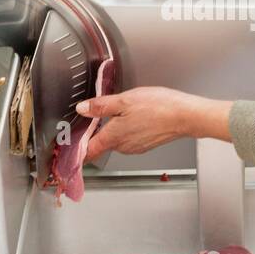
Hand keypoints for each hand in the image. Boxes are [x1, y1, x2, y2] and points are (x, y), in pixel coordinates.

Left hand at [76, 87, 231, 161]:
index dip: (77, 152)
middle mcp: (123, 146)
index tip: (69, 153)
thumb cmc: (158, 107)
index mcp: (113, 137)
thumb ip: (100, 106)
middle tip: (96, 114)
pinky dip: (128, 129)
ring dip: (115, 129)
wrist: (186, 116)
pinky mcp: (147, 144)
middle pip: (102, 143)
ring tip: (121, 111)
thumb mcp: (124, 100)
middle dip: (98, 131)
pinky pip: (130, 138)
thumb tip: (82, 109)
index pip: (89, 151)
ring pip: (117, 139)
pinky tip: (136, 116)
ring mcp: (136, 147)